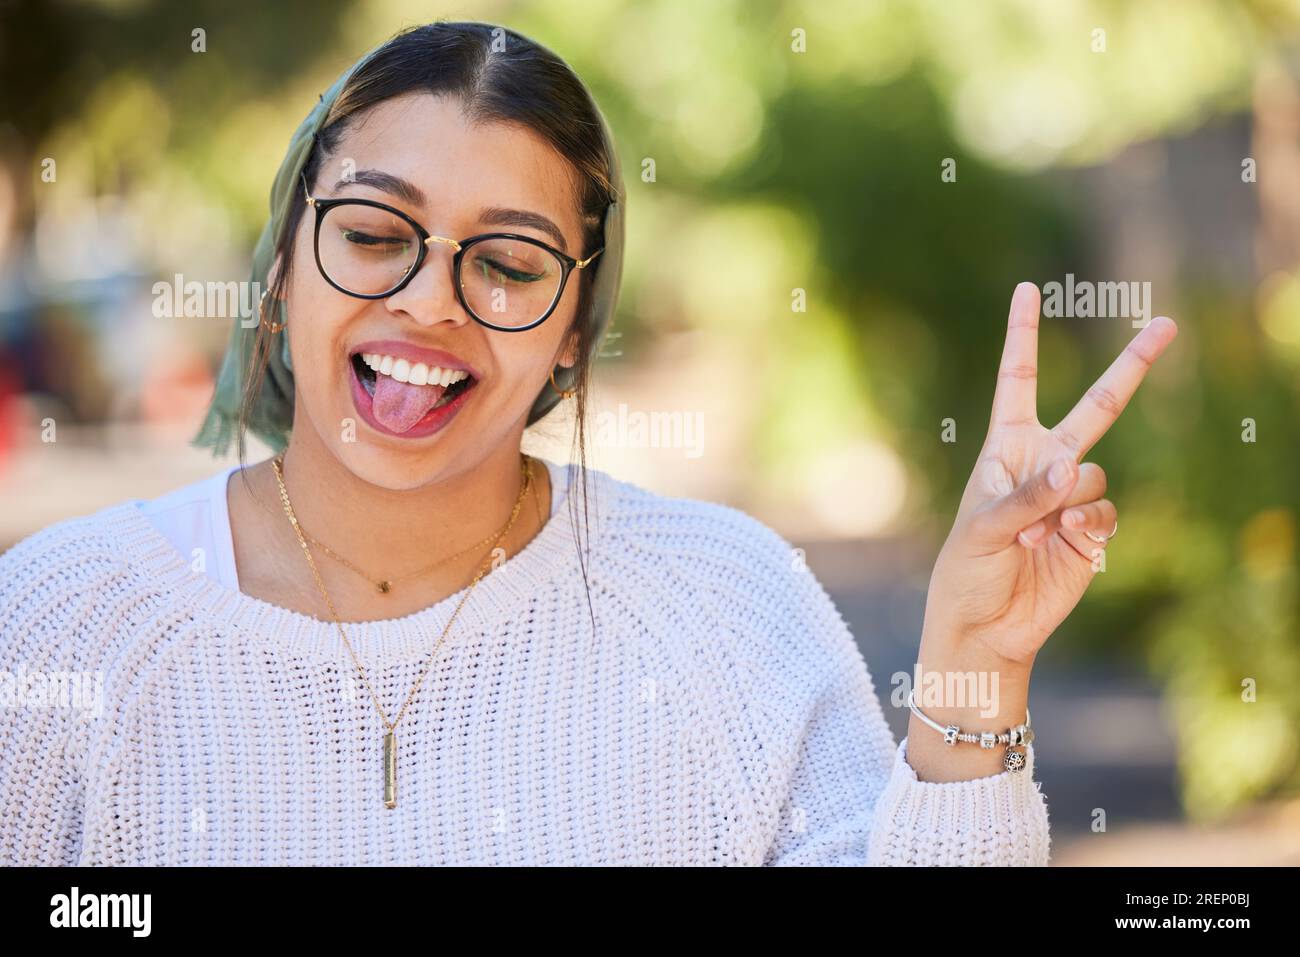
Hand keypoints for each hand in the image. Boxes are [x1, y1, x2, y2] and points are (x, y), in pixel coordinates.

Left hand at [922, 282, 1177, 669]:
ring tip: (1032, 533)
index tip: (1028, 289)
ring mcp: (1073, 495)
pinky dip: (1086, 526)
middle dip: (1133, 366)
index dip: (1023, 336)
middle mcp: (1045, 463)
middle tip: (1168, 324)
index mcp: (1006, 448)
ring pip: (1095, 472)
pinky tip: (1060, 544)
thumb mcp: (980, 528)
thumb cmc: (966, 570)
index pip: (1018, 381)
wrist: (986, 625)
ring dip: (1066, 500)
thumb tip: (1075, 466)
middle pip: (1098, 406)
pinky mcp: (1094, 530)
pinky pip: (1105, 511)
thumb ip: (1026, 495)